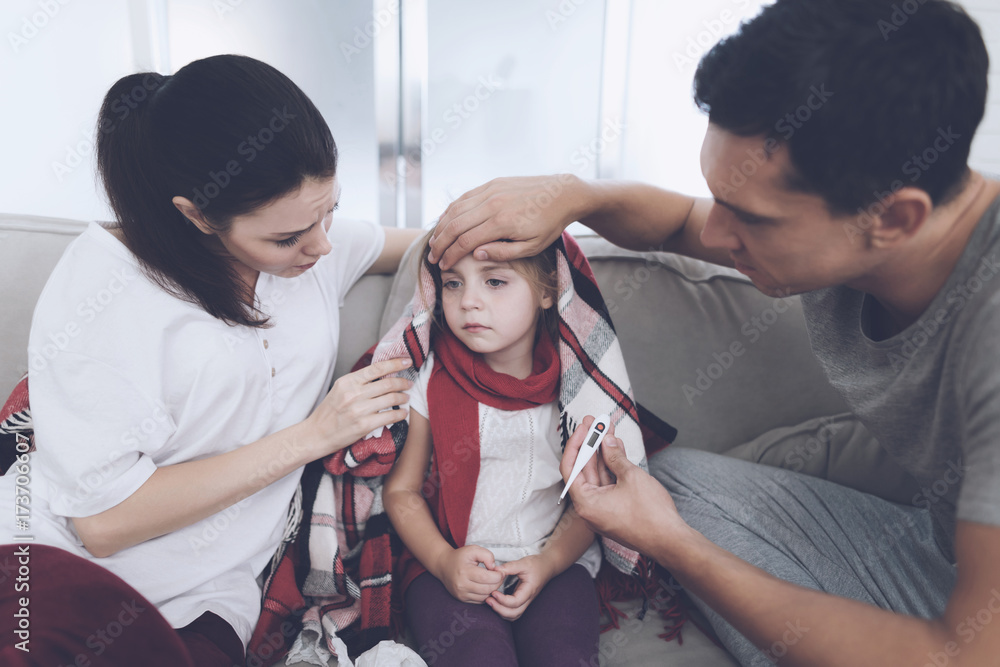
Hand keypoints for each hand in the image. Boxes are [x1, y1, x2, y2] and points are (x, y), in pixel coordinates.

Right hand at [304, 358, 411, 456]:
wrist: (316, 434)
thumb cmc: (329, 412)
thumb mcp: (340, 389)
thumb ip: (359, 382)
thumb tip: (383, 375)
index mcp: (347, 381)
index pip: (377, 368)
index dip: (395, 364)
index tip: (407, 361)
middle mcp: (353, 393)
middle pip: (388, 383)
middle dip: (403, 382)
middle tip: (409, 384)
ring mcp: (359, 410)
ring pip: (391, 399)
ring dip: (403, 398)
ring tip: (406, 398)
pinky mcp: (364, 425)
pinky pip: (390, 416)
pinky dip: (400, 414)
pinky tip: (402, 413)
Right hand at [428, 175, 586, 269]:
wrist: (562, 193)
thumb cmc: (549, 224)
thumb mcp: (531, 247)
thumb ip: (502, 253)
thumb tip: (475, 255)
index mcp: (502, 222)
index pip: (466, 241)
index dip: (451, 255)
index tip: (443, 265)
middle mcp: (492, 203)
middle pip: (455, 225)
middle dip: (440, 243)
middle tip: (433, 257)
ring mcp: (491, 191)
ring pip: (455, 209)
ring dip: (441, 227)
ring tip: (435, 242)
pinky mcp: (492, 184)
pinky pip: (465, 197)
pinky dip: (451, 210)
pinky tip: (445, 221)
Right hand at [435, 545, 503, 603]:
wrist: (444, 565)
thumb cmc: (460, 557)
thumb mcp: (473, 550)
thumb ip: (487, 555)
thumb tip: (494, 568)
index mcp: (464, 571)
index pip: (486, 578)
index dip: (498, 575)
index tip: (500, 571)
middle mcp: (462, 585)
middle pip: (487, 589)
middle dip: (498, 583)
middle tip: (500, 576)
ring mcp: (461, 594)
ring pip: (485, 596)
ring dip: (493, 589)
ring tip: (493, 580)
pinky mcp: (462, 599)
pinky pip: (480, 601)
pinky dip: (486, 594)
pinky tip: (486, 586)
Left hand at [487, 554, 554, 620]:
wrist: (547, 566)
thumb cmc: (536, 564)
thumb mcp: (523, 563)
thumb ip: (509, 567)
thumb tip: (494, 570)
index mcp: (529, 590)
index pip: (515, 602)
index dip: (503, 600)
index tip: (493, 592)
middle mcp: (528, 599)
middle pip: (514, 613)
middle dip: (499, 609)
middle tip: (488, 599)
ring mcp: (526, 601)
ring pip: (513, 615)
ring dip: (501, 612)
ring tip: (490, 601)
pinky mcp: (522, 601)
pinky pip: (513, 612)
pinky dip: (503, 611)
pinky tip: (495, 602)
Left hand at [563, 422, 688, 558]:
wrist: (671, 541)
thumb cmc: (651, 514)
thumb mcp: (631, 477)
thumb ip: (615, 457)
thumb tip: (607, 442)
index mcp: (586, 503)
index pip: (571, 468)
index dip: (577, 444)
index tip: (585, 427)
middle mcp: (589, 509)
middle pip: (584, 470)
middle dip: (591, 445)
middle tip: (596, 422)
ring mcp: (602, 511)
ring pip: (598, 476)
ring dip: (603, 454)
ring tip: (608, 430)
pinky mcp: (615, 511)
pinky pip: (608, 485)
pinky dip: (612, 468)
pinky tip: (617, 449)